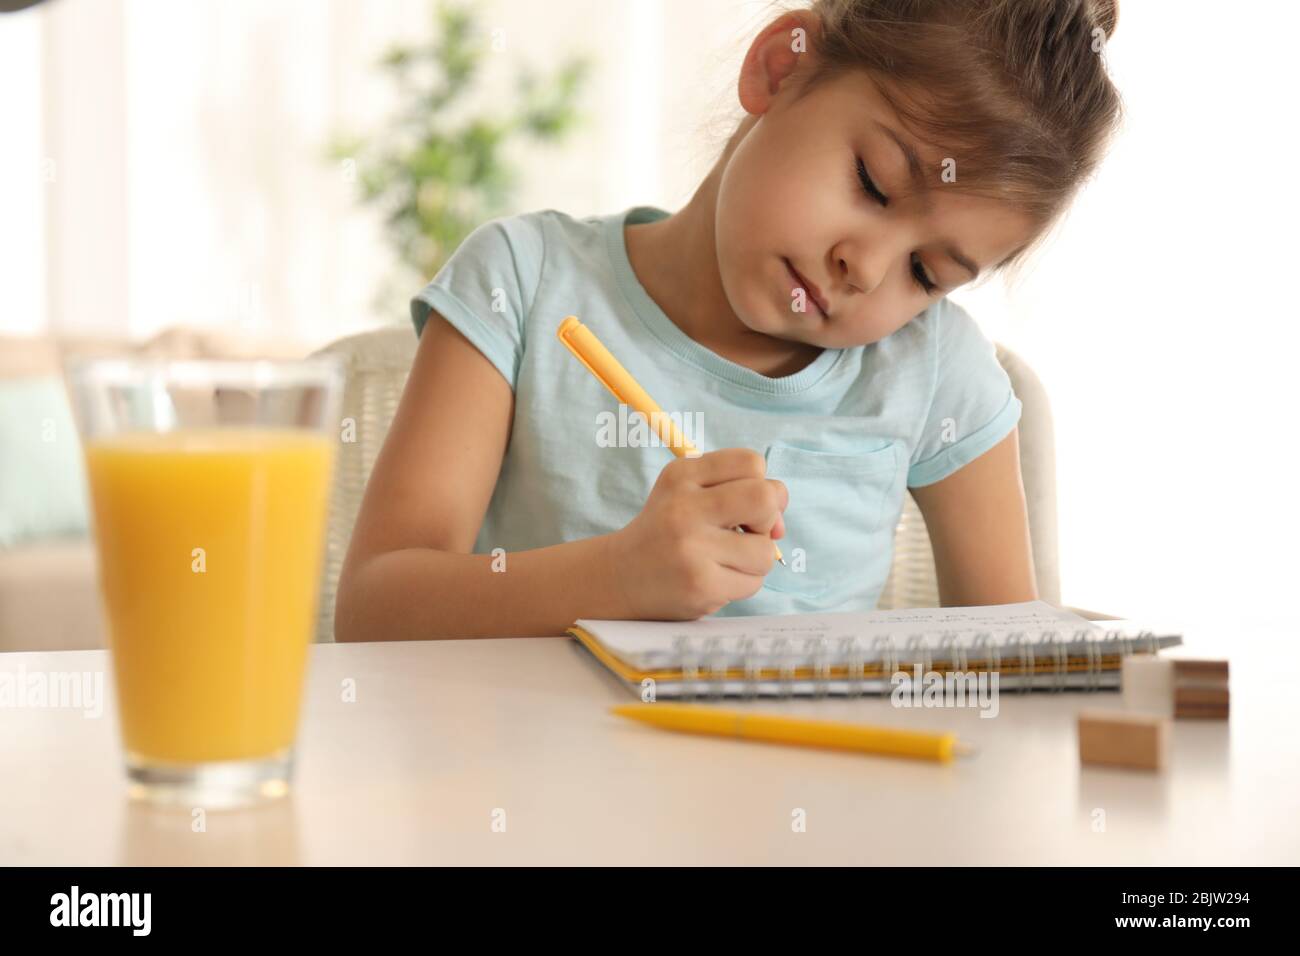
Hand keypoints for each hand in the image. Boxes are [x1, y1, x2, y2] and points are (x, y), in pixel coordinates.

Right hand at [607, 448, 786, 619]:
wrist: (620, 576)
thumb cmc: (667, 531)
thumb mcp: (687, 492)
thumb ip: (738, 493)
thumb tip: (779, 524)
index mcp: (682, 475)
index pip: (752, 463)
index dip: (762, 485)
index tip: (746, 505)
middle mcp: (684, 507)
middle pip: (765, 498)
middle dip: (768, 519)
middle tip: (747, 532)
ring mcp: (692, 548)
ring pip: (764, 550)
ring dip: (755, 559)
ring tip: (725, 560)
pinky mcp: (701, 585)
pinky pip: (753, 582)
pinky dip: (742, 582)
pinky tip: (715, 578)